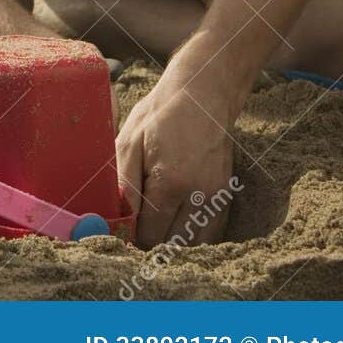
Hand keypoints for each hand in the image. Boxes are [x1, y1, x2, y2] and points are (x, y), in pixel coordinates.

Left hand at [116, 76, 236, 248]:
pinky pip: (210, 235)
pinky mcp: (226, 197)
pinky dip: (191, 237)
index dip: (131, 239)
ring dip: (172, 244)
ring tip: (154, 228)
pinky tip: (174, 223)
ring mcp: (217, 199)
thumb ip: (123, 186)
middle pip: (172, 246)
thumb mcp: (129, 142)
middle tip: (134, 232)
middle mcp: (200, 196)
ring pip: (194, 246)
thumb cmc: (160, 115)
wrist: (203, 96)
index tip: (120, 234)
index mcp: (172, 183)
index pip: (149, 236)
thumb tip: (116, 221)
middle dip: (150, 244)